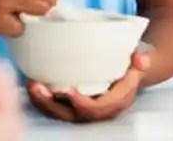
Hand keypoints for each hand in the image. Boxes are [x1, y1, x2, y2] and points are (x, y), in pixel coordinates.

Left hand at [25, 50, 150, 122]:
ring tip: (31, 85)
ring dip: (44, 102)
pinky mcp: (74, 102)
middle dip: (54, 104)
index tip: (68, 91)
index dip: (82, 103)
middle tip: (38, 86)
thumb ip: (142, 59)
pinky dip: (42, 98)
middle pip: (74, 115)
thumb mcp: (141, 58)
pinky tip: (31, 85)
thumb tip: (140, 60)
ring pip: (62, 113)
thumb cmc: (132, 64)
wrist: (132, 70)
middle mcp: (100, 109)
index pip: (97, 109)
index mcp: (116, 101)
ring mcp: (86, 107)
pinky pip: (56, 107)